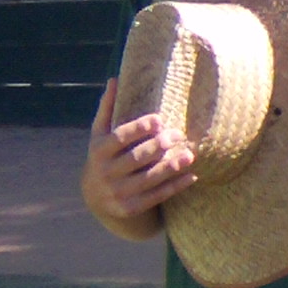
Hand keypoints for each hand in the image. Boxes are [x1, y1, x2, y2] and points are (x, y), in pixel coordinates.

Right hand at [83, 79, 196, 227]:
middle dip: (159, 145)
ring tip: (191, 155)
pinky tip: (192, 177)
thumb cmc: (104, 156)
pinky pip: (156, 197)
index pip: (119, 138)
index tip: (159, 119)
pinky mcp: (130, 207)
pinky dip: (175, 186)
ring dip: (171, 167)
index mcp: (99, 150)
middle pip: (136, 158)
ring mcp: (117, 192)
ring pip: (148, 178)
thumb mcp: (100, 134)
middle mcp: (106, 172)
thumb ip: (108, 109)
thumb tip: (115, 79)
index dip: (138, 129)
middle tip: (180, 135)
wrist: (95, 198)